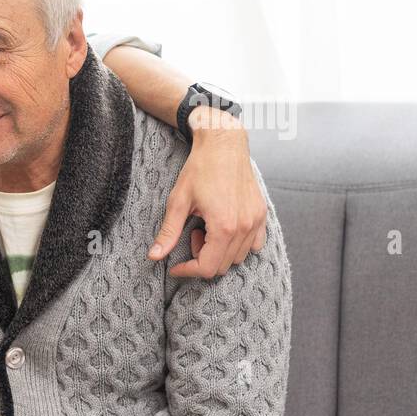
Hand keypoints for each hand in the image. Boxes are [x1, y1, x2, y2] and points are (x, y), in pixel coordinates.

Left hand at [149, 108, 266, 277]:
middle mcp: (245, 226)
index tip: (175, 267)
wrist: (224, 144)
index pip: (208, 267)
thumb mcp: (178, 201)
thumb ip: (168, 232)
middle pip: (223, 266)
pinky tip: (223, 228)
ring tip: (206, 228)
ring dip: (219, 252)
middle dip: (202, 258)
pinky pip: (255, 244)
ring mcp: (256, 220)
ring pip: (239, 257)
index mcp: (224, 226)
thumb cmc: (199, 169)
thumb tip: (154, 256)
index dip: (188, 271)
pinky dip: (238, 245)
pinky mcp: (262, 214)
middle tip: (192, 234)